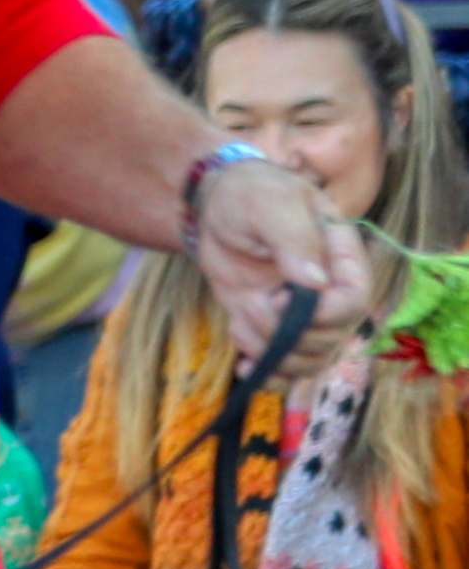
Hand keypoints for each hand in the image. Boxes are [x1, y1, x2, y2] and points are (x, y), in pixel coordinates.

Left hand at [186, 144, 391, 378]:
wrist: (215, 206)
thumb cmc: (249, 194)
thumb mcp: (270, 204)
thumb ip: (294, 239)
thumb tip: (315, 283)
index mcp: (342, 258)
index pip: (353, 303)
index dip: (320, 314)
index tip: (277, 298)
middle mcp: (330, 291)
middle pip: (331, 339)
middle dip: (288, 337)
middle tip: (253, 308)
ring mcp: (303, 312)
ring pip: (310, 360)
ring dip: (272, 355)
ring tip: (241, 324)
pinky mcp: (274, 325)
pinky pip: (286, 366)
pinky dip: (268, 374)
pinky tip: (245, 368)